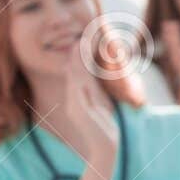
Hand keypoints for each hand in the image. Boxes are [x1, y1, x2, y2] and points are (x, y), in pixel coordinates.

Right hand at [63, 46, 119, 165]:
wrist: (104, 147)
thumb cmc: (103, 127)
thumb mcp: (101, 105)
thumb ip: (95, 91)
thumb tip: (93, 77)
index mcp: (82, 93)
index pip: (83, 69)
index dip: (84, 53)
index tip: (88, 35)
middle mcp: (76, 96)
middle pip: (77, 69)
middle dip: (81, 51)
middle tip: (85, 32)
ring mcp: (75, 102)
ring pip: (75, 76)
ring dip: (77, 59)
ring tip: (79, 43)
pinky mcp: (78, 110)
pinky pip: (76, 88)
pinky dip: (77, 75)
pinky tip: (77, 64)